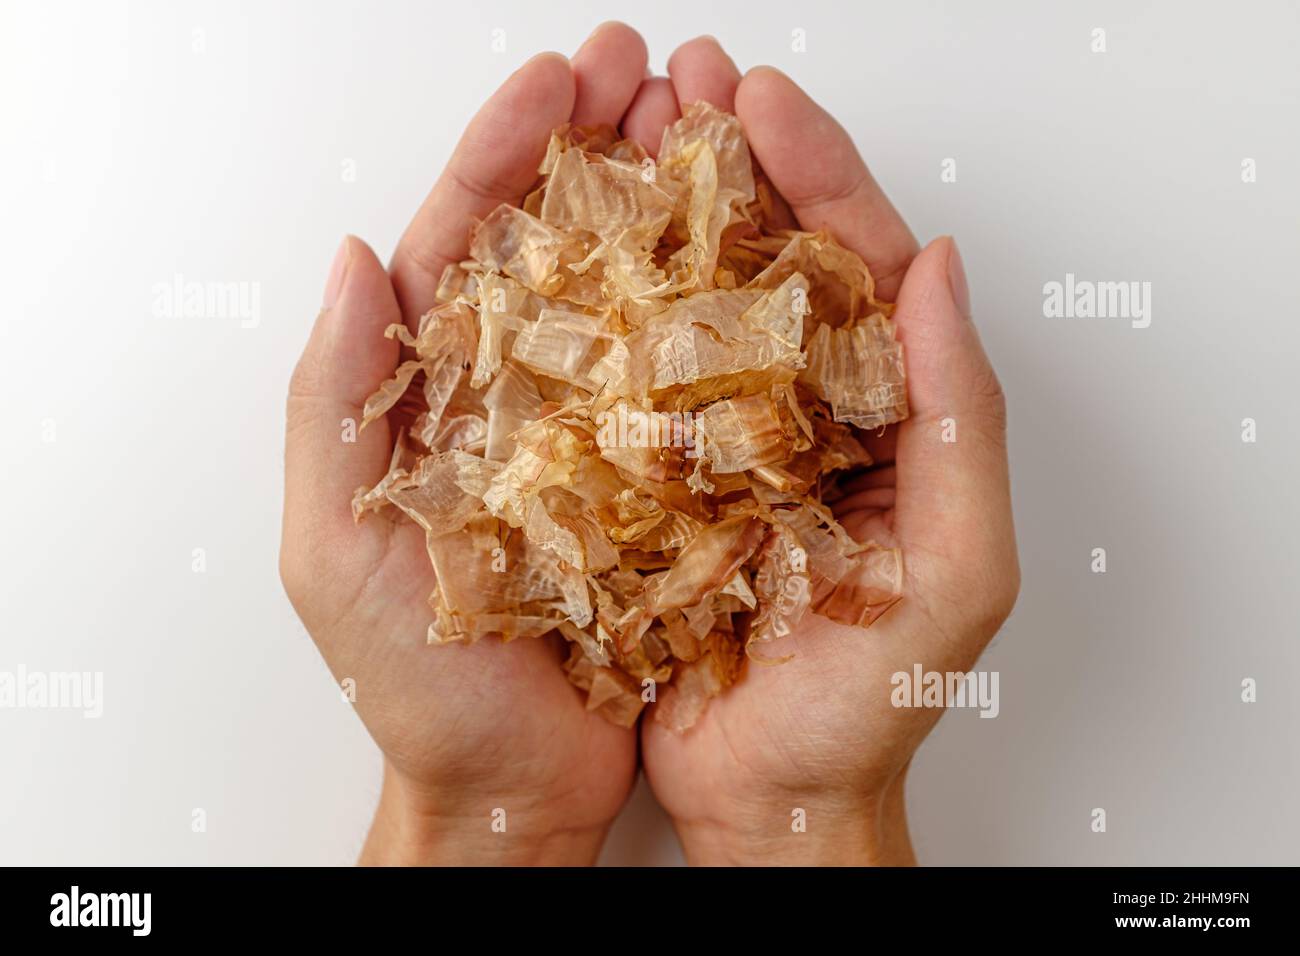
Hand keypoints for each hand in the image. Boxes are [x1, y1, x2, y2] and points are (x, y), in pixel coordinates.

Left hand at [279, 24, 656, 865]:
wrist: (514, 787)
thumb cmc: (417, 690)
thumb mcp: (336, 552)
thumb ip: (332, 408)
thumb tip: (354, 261)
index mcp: (434, 395)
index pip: (465, 243)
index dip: (504, 154)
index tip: (557, 85)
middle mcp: (520, 397)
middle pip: (560, 243)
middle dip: (601, 147)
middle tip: (653, 70)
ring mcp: (596, 434)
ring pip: (636, 293)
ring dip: (670, 203)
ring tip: (715, 123)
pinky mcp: (660, 482)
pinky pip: (695, 381)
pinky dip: (724, 312)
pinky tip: (760, 253)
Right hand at [637, 39, 1020, 864]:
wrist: (774, 794)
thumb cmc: (872, 704)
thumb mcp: (959, 569)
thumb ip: (963, 420)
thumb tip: (942, 269)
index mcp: (880, 411)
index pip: (858, 261)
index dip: (816, 169)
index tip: (758, 100)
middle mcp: (798, 409)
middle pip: (765, 256)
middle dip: (723, 159)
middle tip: (671, 78)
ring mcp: (719, 440)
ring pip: (687, 301)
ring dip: (652, 211)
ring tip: (608, 130)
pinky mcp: (650, 482)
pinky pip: (623, 381)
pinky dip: (593, 314)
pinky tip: (557, 257)